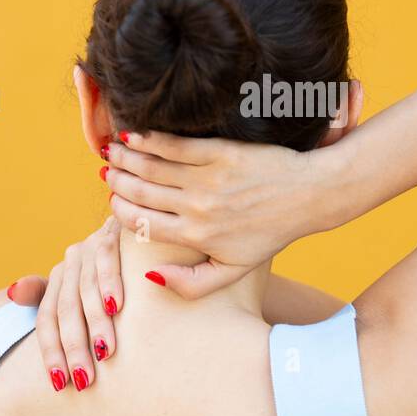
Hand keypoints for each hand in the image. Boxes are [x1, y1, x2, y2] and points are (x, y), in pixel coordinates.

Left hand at [7, 218, 123, 390]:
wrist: (138, 226)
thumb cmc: (112, 267)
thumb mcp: (77, 282)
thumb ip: (46, 292)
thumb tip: (10, 294)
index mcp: (59, 278)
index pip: (47, 319)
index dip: (51, 351)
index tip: (60, 383)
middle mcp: (70, 262)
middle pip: (64, 310)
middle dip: (73, 346)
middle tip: (85, 378)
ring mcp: (90, 247)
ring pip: (85, 290)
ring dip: (95, 322)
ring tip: (105, 351)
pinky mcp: (113, 233)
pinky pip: (107, 259)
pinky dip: (110, 282)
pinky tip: (116, 305)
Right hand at [103, 130, 333, 298]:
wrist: (309, 196)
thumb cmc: (270, 234)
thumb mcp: (234, 270)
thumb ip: (191, 283)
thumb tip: (150, 275)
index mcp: (196, 238)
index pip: (140, 224)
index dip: (119, 211)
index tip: (113, 200)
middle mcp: (197, 209)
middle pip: (140, 193)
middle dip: (117, 180)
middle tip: (107, 170)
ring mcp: (208, 180)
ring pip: (151, 166)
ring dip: (125, 157)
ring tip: (113, 149)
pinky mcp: (221, 153)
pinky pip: (175, 145)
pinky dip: (149, 138)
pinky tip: (135, 132)